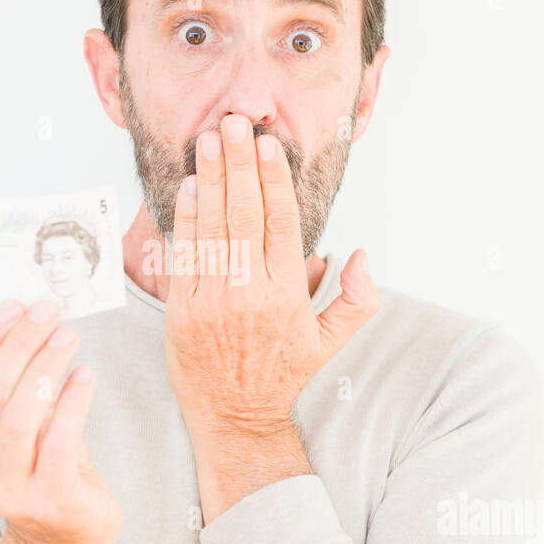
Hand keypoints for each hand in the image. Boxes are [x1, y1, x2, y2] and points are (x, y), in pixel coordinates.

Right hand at [0, 298, 120, 543]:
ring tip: (68, 337)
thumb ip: (11, 385)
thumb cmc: (41, 469)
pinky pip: (60, 441)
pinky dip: (74, 401)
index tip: (13, 305)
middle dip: (19, 343)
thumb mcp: (13, 428)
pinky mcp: (50, 500)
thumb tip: (29, 318)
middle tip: (49, 312)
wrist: (66, 540)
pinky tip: (85, 375)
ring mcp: (7, 491)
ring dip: (46, 366)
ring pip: (20, 415)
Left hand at [164, 113, 380, 439]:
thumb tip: (362, 256)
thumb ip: (356, 300)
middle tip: (235, 124)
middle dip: (238, 165)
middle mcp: (248, 294)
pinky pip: (185, 254)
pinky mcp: (181, 310)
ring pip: (211, 228)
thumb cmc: (283, 376)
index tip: (268, 145)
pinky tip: (189, 187)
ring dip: (209, 180)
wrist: (236, 419)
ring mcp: (211, 301)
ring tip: (209, 141)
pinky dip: (186, 218)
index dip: (273, 180)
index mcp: (286, 296)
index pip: (280, 224)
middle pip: (244, 215)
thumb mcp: (331, 344)